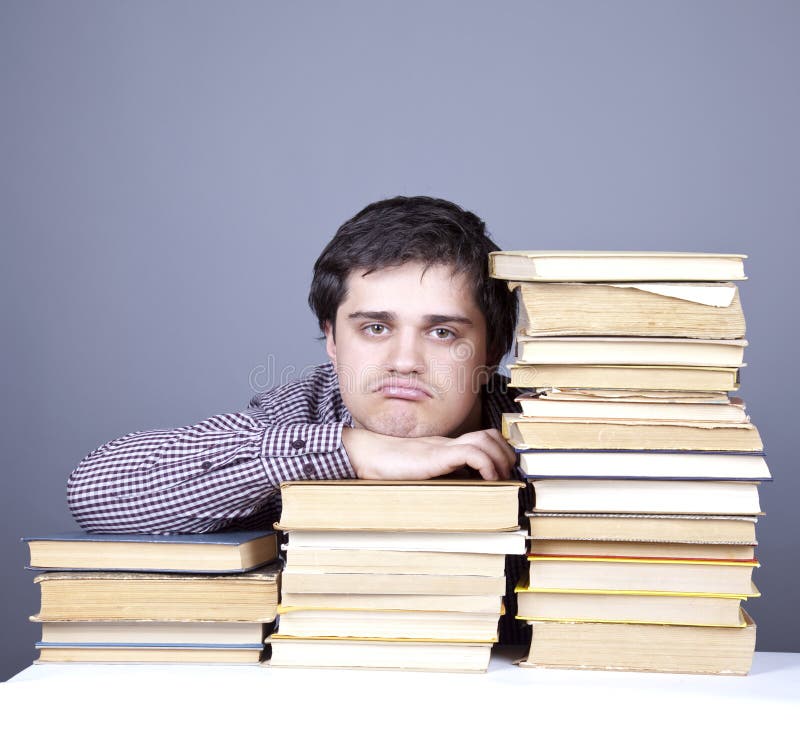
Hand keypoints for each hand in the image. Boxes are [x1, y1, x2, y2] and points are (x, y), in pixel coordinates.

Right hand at [341, 427, 516, 480]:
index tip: (505, 473)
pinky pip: (472, 453)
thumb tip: (459, 499)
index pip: (483, 438)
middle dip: (506, 454)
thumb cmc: (389, 469)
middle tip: (507, 475)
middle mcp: (448, 443)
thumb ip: (438, 479)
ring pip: (486, 440)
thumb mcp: (421, 475)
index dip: (500, 452)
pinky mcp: (438, 455)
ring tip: (500, 479)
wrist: (368, 456)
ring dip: (500, 460)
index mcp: (446, 448)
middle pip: (490, 435)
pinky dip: (487, 465)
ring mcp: (444, 447)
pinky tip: (487, 480)